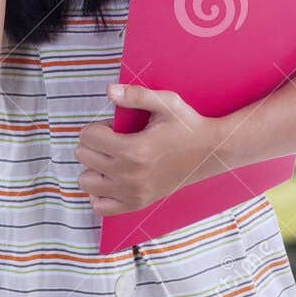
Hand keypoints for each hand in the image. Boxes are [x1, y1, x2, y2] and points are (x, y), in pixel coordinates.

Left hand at [74, 84, 224, 214]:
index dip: (97, 126)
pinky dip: (99, 192)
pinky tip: (112, 178)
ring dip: (94, 167)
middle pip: (84, 156)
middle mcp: (129, 175)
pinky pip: (100, 206)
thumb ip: (136, 95)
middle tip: (115, 139)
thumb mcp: (166, 103)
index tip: (113, 126)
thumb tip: (109, 90)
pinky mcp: (137, 203)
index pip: (88, 137)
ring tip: (113, 158)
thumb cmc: (188, 125)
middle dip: (94, 143)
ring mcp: (132, 193)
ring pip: (86, 181)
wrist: (211, 152)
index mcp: (133, 150)